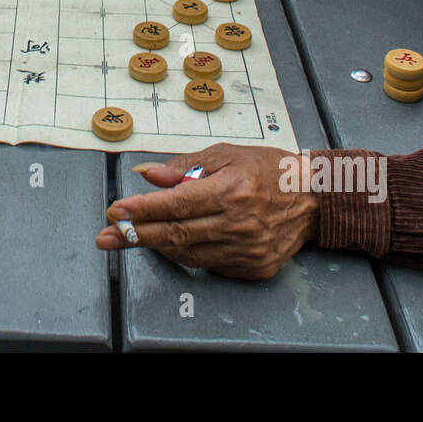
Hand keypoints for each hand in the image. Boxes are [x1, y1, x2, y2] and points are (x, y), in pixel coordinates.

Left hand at [94, 144, 317, 278]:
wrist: (314, 198)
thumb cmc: (270, 170)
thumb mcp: (227, 154)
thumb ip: (184, 167)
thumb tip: (147, 174)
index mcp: (232, 191)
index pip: (176, 204)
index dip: (142, 209)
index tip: (115, 211)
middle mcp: (239, 224)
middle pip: (176, 234)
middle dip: (136, 235)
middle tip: (107, 236)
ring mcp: (247, 250)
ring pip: (189, 254)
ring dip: (158, 246)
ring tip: (135, 236)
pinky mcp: (253, 267)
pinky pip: (209, 265)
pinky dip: (187, 254)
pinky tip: (173, 243)